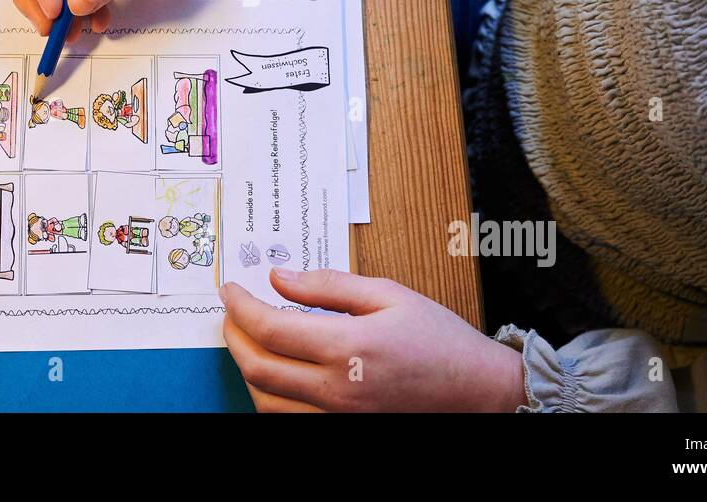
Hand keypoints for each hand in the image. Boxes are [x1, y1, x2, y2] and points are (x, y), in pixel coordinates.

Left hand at [220, 269, 526, 412]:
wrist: (477, 390)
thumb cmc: (439, 339)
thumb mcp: (388, 294)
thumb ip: (328, 285)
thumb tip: (279, 276)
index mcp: (348, 348)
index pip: (270, 329)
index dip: (240, 306)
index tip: (229, 289)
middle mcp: (338, 390)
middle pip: (258, 369)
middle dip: (234, 337)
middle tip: (231, 312)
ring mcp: (339, 417)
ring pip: (266, 402)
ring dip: (248, 369)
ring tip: (249, 340)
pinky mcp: (343, 430)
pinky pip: (288, 420)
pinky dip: (270, 397)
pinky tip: (276, 373)